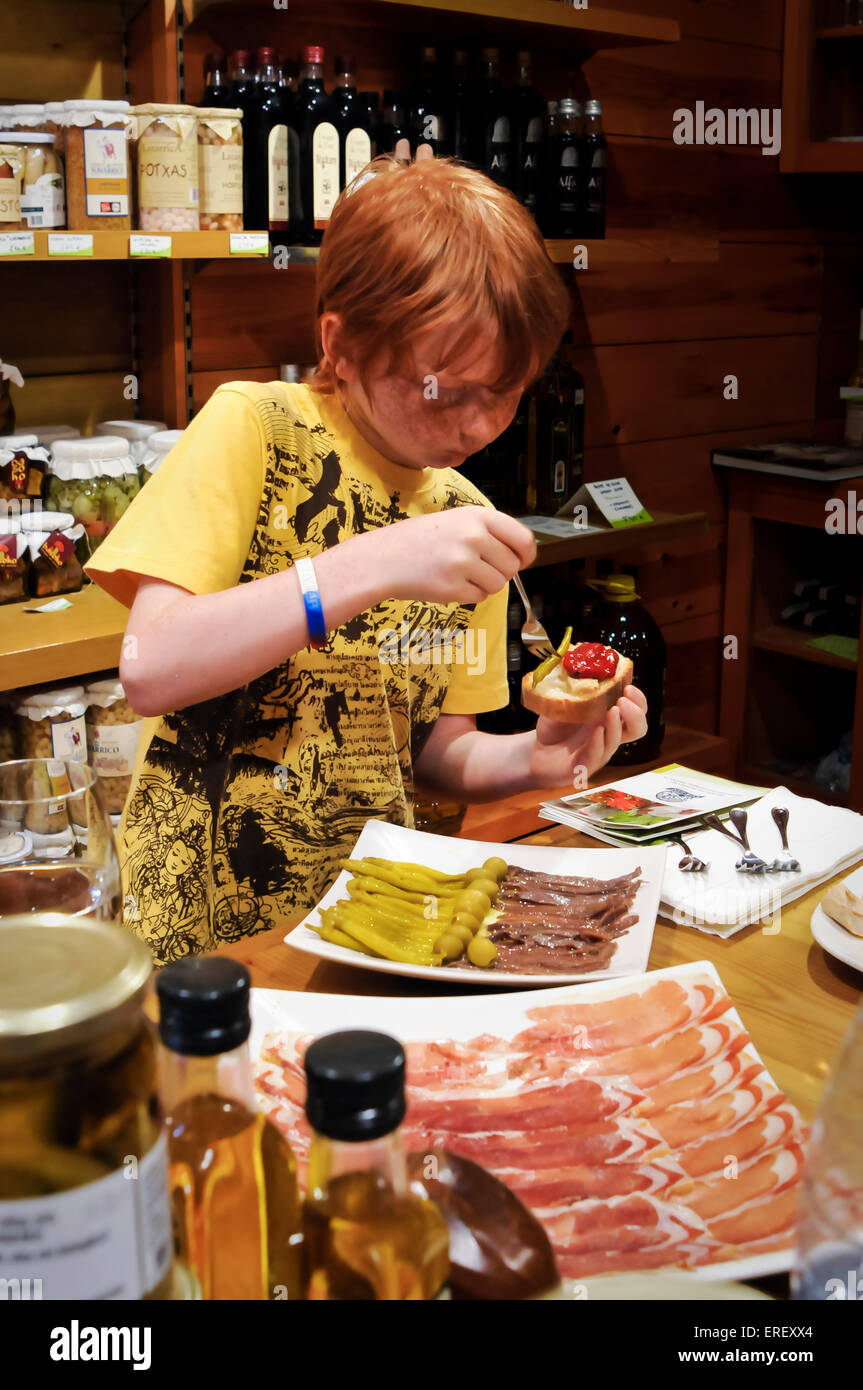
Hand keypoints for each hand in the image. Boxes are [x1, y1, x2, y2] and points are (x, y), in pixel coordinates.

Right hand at [373, 506, 536, 604]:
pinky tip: (450, 582)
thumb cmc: (422, 540)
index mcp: (477, 516)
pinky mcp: (453, 587)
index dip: (527, 555)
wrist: (384, 557)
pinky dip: (469, 594)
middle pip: (511, 565)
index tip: (523, 561)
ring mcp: (463, 563)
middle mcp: (473, 537)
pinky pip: (480, 597)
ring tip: (460, 573)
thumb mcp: (457, 521)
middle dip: (500, 571)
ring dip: (485, 584)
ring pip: (498, 584)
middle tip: (477, 567)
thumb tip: (523, 554)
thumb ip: (489, 532)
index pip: (522, 539)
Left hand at [529, 685, 648, 786]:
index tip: (628, 686)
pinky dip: (599, 742)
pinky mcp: (585, 765)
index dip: (638, 700)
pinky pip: (598, 755)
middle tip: (623, 700)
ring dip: (617, 725)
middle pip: (638, 728)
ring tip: (612, 711)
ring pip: (617, 741)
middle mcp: (609, 735)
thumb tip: (571, 664)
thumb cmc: (555, 728)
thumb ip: (570, 688)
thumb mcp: (563, 703)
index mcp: (609, 718)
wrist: (536, 753)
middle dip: (636, 713)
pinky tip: (597, 730)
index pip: (636, 710)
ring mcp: (599, 750)